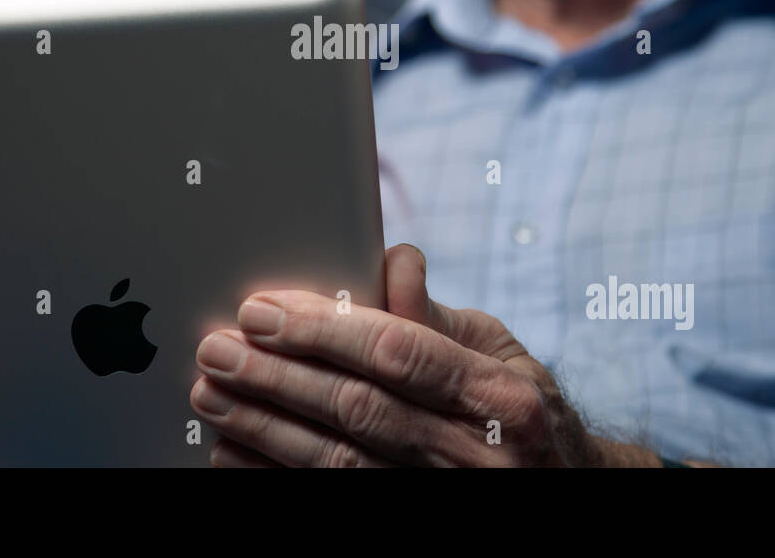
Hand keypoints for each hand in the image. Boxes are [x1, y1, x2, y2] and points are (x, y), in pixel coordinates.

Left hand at [190, 243, 633, 466]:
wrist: (563, 487)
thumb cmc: (521, 409)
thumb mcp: (500, 350)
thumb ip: (436, 314)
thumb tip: (392, 259)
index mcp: (500, 396)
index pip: (399, 353)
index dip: (324, 330)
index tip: (263, 309)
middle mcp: (475, 454)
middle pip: (358, 410)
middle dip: (277, 377)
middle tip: (218, 349)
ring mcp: (440, 495)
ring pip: (338, 463)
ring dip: (263, 429)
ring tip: (211, 395)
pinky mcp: (411, 516)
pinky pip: (332, 499)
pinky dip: (274, 476)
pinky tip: (233, 453)